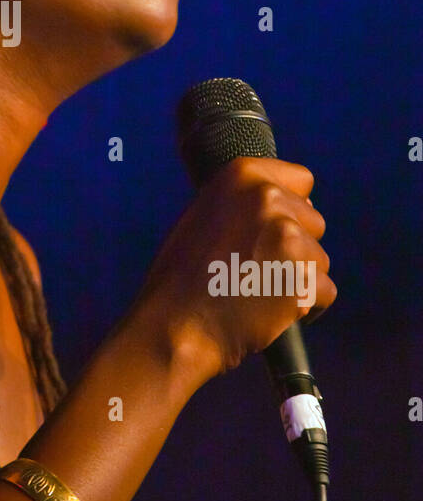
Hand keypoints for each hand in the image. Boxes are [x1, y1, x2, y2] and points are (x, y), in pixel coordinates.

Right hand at [135, 157, 336, 379]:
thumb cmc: (183, 277)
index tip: (273, 232)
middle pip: (314, 222)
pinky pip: (324, 291)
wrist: (176, 325)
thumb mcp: (206, 217)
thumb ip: (246, 204)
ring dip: (299, 278)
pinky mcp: (302, 276)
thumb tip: (294, 206)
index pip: (301, 180)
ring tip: (259, 294)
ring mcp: (287, 235)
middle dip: (295, 247)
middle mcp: (267, 197)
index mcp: (242, 175)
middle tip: (258, 271)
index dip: (291, 208)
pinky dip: (306, 307)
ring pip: (319, 259)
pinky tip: (273, 314)